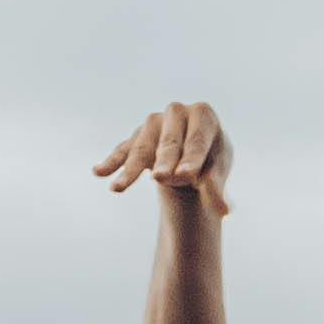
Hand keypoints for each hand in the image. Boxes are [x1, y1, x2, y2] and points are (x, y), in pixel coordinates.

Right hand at [94, 96, 231, 212]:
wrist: (191, 153)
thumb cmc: (209, 160)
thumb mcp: (217, 172)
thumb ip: (217, 187)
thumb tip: (224, 211)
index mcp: (203, 115)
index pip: (197, 139)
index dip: (192, 158)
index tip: (186, 176)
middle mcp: (177, 112)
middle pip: (170, 140)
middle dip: (165, 160)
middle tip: (161, 179)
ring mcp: (153, 122)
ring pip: (142, 147)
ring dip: (130, 169)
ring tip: (118, 189)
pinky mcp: (136, 136)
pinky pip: (123, 149)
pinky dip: (112, 162)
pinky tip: (98, 173)